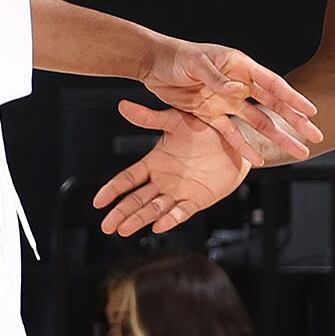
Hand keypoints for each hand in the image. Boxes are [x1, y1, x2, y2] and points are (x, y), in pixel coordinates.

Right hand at [93, 101, 252, 235]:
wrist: (236, 142)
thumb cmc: (205, 130)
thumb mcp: (175, 122)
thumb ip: (150, 118)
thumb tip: (123, 106)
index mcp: (154, 163)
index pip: (128, 179)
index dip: (113, 190)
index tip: (98, 202)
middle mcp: (163, 181)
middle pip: (137, 200)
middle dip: (121, 212)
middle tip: (106, 226)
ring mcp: (178, 192)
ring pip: (154, 209)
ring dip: (140, 219)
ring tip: (124, 229)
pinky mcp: (196, 201)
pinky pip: (181, 212)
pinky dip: (170, 219)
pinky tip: (159, 225)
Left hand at [137, 37, 321, 164]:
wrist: (153, 64)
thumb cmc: (176, 57)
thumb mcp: (195, 64)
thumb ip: (216, 78)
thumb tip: (236, 90)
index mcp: (239, 67)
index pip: (272, 84)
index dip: (292, 98)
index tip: (312, 111)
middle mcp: (238, 85)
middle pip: (272, 106)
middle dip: (294, 122)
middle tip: (316, 136)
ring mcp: (226, 102)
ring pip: (258, 122)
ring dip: (277, 137)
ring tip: (297, 151)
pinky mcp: (211, 115)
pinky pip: (231, 134)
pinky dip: (244, 146)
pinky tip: (258, 159)